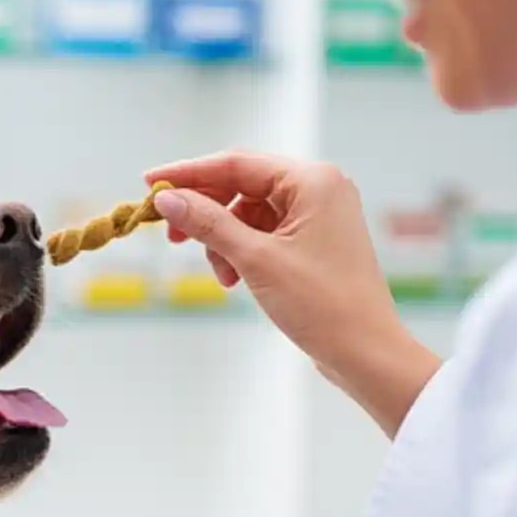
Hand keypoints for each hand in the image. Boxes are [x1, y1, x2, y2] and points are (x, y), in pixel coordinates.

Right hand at [145, 151, 441, 437]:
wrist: (366, 353)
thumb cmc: (321, 304)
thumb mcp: (255, 260)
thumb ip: (208, 223)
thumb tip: (168, 200)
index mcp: (312, 181)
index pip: (236, 163)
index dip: (188, 174)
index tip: (150, 184)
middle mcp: (318, 188)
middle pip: (241, 185)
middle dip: (205, 212)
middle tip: (171, 237)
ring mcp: (319, 214)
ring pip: (248, 212)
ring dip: (223, 239)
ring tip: (222, 274)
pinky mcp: (314, 240)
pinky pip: (264, 232)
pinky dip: (241, 251)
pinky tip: (235, 278)